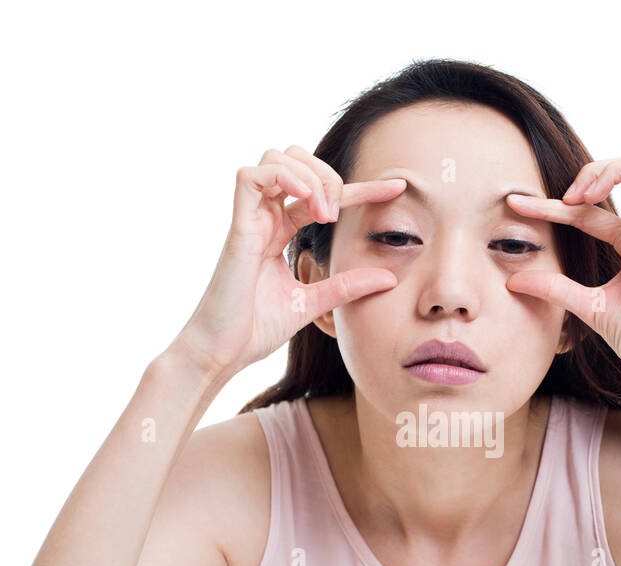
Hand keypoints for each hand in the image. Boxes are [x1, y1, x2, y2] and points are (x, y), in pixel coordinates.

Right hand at [172, 145, 406, 377]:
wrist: (223, 352)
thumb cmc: (255, 329)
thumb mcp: (313, 303)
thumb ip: (347, 286)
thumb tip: (390, 277)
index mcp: (280, 231)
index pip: (323, 195)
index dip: (361, 188)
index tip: (397, 189)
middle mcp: (265, 218)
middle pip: (296, 161)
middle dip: (327, 174)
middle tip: (338, 213)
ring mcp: (249, 220)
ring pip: (275, 158)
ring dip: (308, 175)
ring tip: (324, 211)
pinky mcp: (237, 228)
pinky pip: (249, 176)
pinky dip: (282, 176)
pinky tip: (305, 200)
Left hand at [504, 155, 620, 386]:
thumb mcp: (585, 306)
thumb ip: (553, 288)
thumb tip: (511, 280)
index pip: (586, 213)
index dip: (551, 205)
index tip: (514, 205)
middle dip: (590, 174)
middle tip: (565, 197)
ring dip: (615, 166)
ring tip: (586, 192)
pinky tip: (617, 182)